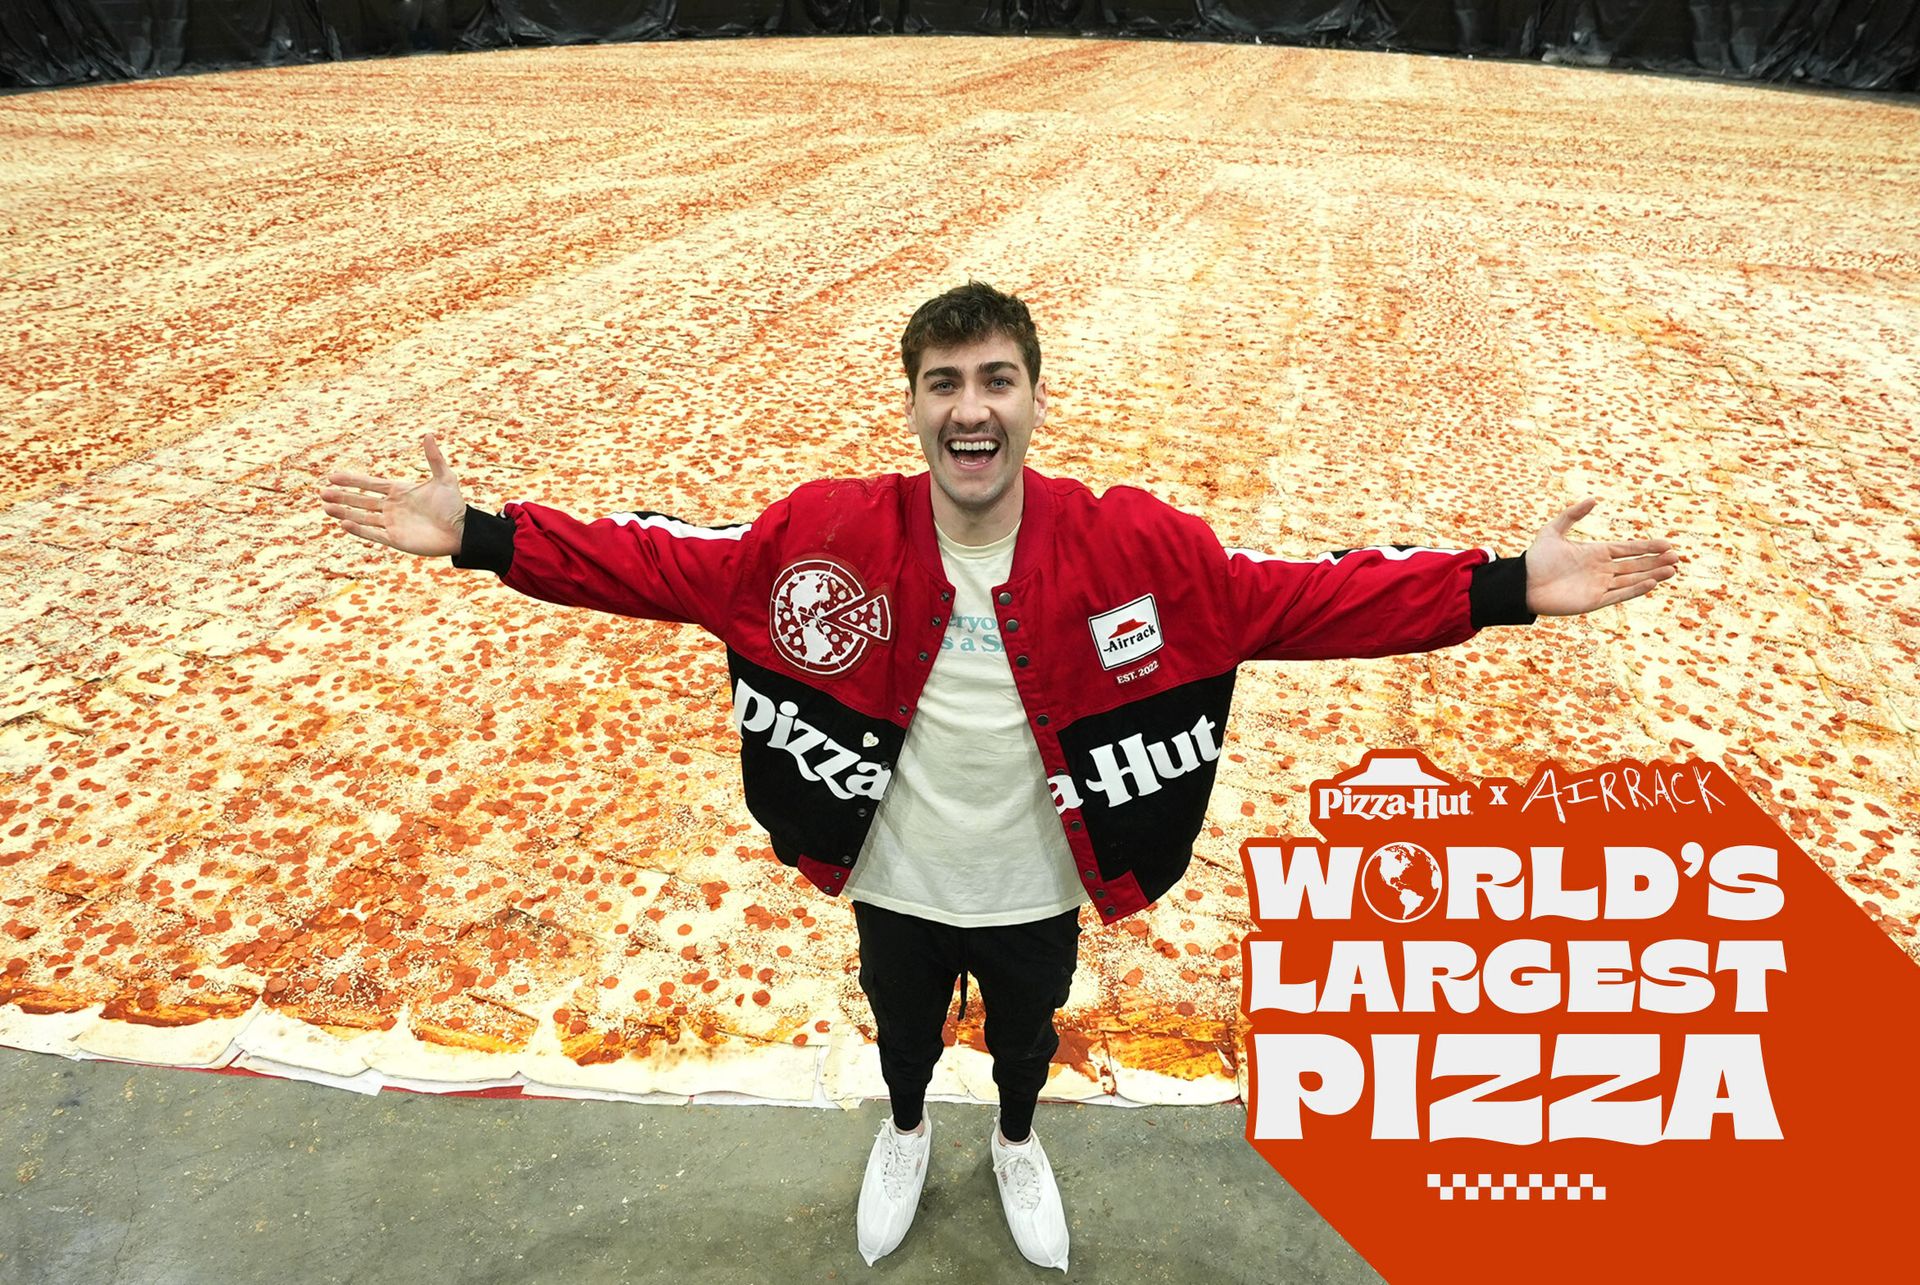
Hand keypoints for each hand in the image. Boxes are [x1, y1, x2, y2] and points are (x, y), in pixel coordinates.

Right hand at [320, 434, 466, 556]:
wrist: (462, 531)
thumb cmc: (454, 505)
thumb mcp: (444, 478)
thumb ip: (434, 458)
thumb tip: (428, 434)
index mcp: (399, 491)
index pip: (370, 484)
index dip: (352, 480)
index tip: (332, 476)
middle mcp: (392, 507)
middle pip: (361, 501)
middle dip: (342, 496)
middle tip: (322, 492)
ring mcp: (392, 524)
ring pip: (362, 517)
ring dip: (344, 511)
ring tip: (326, 507)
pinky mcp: (396, 540)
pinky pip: (373, 534)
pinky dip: (359, 529)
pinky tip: (344, 523)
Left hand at [1523, 498, 1677, 615]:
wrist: (1522, 584)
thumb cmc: (1536, 559)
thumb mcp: (1552, 531)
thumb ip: (1572, 515)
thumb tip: (1594, 499)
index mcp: (1595, 553)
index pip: (1628, 549)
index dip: (1647, 547)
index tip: (1667, 544)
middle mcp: (1601, 570)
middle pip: (1635, 565)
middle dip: (1656, 561)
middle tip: (1677, 557)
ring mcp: (1599, 586)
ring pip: (1632, 580)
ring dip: (1652, 575)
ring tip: (1672, 570)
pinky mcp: (1593, 601)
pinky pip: (1619, 595)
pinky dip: (1635, 589)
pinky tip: (1651, 583)